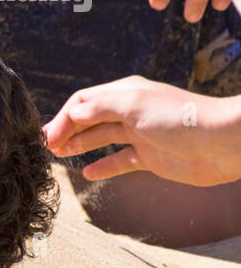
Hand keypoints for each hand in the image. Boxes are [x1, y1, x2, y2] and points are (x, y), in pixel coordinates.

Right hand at [44, 75, 240, 185]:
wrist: (222, 142)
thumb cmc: (180, 118)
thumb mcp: (132, 105)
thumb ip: (98, 108)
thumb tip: (71, 113)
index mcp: (124, 93)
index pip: (83, 102)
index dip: (63, 118)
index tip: (47, 136)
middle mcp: (130, 111)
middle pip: (89, 120)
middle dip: (66, 131)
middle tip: (46, 147)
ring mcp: (139, 135)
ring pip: (100, 139)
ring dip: (79, 145)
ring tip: (59, 156)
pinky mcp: (149, 157)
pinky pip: (119, 161)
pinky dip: (103, 167)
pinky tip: (89, 173)